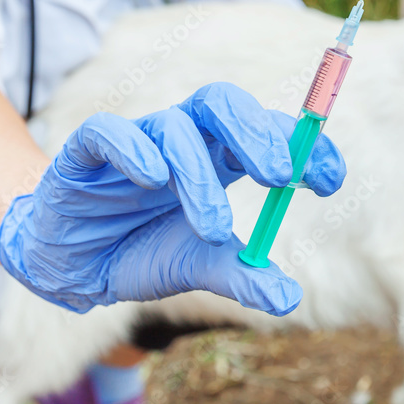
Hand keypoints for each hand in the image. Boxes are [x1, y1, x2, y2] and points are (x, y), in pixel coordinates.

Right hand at [0, 82, 345, 313]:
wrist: (70, 265)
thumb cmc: (140, 252)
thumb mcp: (196, 266)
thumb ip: (240, 276)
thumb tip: (289, 299)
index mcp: (218, 156)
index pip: (266, 131)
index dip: (303, 146)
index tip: (333, 180)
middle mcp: (182, 139)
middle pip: (224, 105)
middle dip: (257, 134)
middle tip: (281, 177)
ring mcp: (137, 140)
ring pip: (174, 128)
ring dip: (198, 174)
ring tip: (214, 228)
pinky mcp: (87, 153)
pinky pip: (110, 132)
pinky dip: (133, 148)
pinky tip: (153, 178)